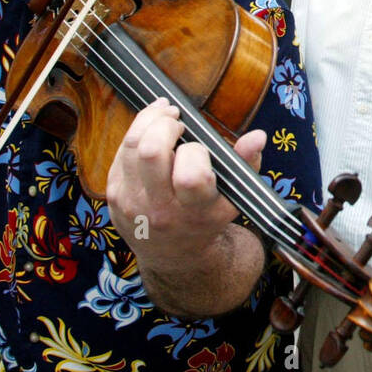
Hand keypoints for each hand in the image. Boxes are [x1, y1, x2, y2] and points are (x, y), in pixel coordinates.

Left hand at [106, 98, 261, 268]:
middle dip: (166, 126)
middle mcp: (160, 210)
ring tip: (165, 116)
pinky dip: (136, 132)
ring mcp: (132, 202)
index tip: (199, 147)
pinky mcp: (113, 194)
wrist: (172, 254)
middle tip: (178, 122)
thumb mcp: (233, 197)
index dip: (195, 152)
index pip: (190, 177)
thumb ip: (246, 164)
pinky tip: (150, 126)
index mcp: (194, 212)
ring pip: (132, 146)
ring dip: (149, 121)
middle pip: (152, 152)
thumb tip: (258, 136)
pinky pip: (121, 152)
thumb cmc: (206, 217)